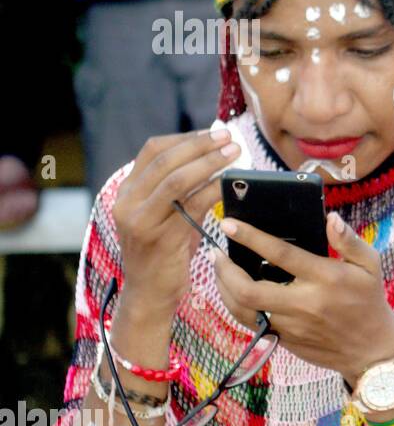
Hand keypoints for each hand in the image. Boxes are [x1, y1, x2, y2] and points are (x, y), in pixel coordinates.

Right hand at [113, 130, 241, 317]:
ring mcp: (140, 221)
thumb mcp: (164, 214)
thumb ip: (180, 188)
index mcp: (126, 191)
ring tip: (234, 154)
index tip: (213, 132)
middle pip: (165, 160)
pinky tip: (228, 184)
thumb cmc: (164, 251)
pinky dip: (212, 190)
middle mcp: (127, 202)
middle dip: (201, 145)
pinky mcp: (159, 238)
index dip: (185, 137)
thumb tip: (214, 156)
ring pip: (176, 180)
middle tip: (229, 138)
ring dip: (209, 163)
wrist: (149, 293)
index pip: (152, 150)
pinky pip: (190, 206)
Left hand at [211, 211, 393, 384]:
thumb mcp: (370, 265)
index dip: (251, 237)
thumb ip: (349, 241)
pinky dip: (236, 305)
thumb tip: (330, 218)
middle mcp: (304, 303)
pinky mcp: (285, 340)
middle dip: (225, 269)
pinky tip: (233, 291)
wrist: (371, 349)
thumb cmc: (369, 301)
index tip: (229, 224)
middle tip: (216, 252)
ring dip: (224, 288)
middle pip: (249, 289)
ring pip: (243, 309)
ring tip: (220, 269)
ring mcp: (291, 325)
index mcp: (325, 278)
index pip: (281, 254)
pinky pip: (250, 322)